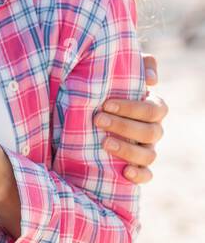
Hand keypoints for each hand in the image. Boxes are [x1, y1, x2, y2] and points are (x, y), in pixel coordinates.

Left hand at [95, 54, 166, 185]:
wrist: (89, 113)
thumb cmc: (106, 89)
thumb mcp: (118, 73)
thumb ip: (139, 66)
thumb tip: (151, 79)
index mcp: (152, 108)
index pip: (154, 110)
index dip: (132, 108)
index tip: (106, 104)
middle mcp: (153, 131)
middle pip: (151, 132)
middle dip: (124, 126)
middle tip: (98, 120)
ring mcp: (146, 150)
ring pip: (149, 155)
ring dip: (128, 150)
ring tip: (104, 143)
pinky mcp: (136, 167)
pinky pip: (146, 176)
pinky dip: (139, 175)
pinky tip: (124, 172)